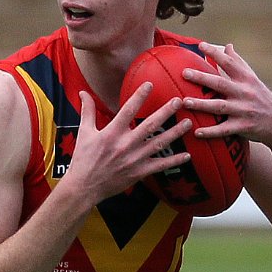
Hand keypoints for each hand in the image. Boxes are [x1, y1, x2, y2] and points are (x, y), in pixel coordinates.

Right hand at [64, 86, 188, 202]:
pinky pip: (160, 165)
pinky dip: (174, 160)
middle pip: (150, 125)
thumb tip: (82, 92)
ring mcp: (134, 159)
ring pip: (159, 144)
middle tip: (179, 101)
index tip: (150, 84)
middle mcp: (125, 144)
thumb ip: (87, 111)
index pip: (128, 110)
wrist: (84, 187)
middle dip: (166, 112)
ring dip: (175, 133)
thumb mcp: (84, 132)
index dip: (139, 96)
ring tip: (189, 123)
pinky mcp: (139, 172)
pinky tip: (187, 155)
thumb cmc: (83, 159)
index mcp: (112, 133)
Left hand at [180, 42, 271, 148]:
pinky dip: (211, 132)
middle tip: (185, 73)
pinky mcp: (243, 127)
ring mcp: (244, 110)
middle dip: (202, 78)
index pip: (229, 63)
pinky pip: (224, 130)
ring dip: (201, 104)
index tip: (201, 45)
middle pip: (220, 83)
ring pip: (220, 107)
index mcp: (246, 79)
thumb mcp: (253, 79)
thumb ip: (239, 63)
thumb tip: (228, 46)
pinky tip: (197, 132)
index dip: (215, 53)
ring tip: (184, 102)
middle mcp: (244, 93)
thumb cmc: (262, 98)